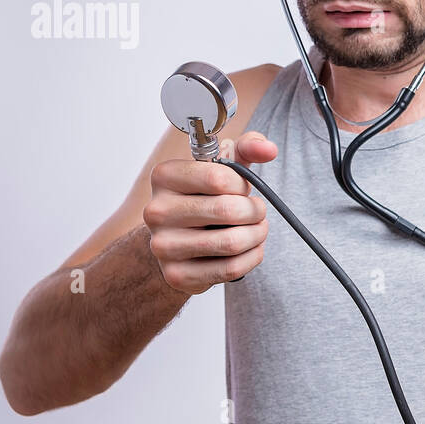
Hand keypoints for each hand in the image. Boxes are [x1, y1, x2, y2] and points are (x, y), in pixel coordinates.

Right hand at [143, 131, 277, 293]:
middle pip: (228, 210)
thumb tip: (268, 149)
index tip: (242, 189)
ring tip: (257, 229)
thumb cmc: (204, 197)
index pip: (219, 178)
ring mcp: (163, 246)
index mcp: (164, 176)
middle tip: (257, 211)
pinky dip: (251, 257)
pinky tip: (249, 248)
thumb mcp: (221, 166)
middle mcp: (156, 211)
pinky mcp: (176, 274)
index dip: (242, 185)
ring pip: (232, 242)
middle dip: (255, 211)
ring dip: (257, 235)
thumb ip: (246, 148)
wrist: (176, 239)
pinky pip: (230, 269)